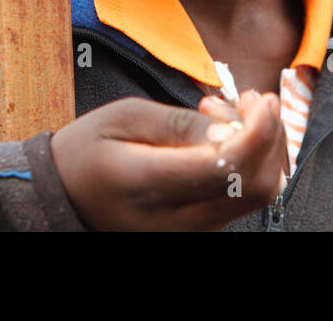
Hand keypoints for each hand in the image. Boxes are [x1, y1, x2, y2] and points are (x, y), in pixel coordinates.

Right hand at [49, 91, 287, 230]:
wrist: (64, 196)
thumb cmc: (88, 151)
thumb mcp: (124, 117)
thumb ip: (181, 125)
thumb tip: (234, 130)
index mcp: (148, 184)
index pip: (229, 168)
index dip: (260, 131)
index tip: (264, 100)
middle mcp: (175, 220)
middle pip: (255, 187)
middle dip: (269, 137)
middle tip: (250, 100)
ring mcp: (190, 233)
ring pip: (254, 195)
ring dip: (258, 149)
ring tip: (222, 114)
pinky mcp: (198, 231)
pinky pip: (238, 199)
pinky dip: (244, 164)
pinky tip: (216, 138)